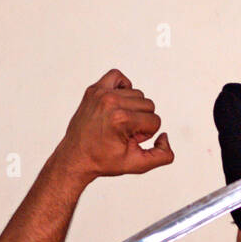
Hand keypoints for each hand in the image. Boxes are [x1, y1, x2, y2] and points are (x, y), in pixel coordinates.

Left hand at [55, 69, 173, 179]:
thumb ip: (163, 156)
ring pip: (137, 93)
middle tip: (125, 133)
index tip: (130, 141)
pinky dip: (122, 87)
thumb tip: (164, 136)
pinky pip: (117, 76)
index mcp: (120, 119)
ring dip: (133, 108)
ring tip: (120, 122)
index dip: (146, 134)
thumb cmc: (103, 160)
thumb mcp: (137, 165)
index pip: (155, 121)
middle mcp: (110, 102)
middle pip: (149, 104)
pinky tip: (118, 104)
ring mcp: (100, 94)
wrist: (76, 157)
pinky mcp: (94, 89)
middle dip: (141, 121)